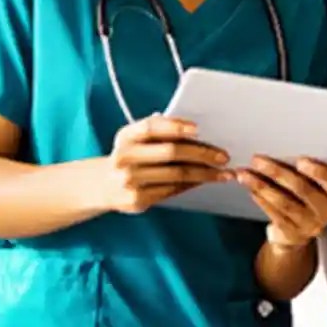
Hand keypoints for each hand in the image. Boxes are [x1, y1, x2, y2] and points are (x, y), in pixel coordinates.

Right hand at [102, 114, 233, 213]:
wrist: (103, 185)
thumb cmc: (131, 155)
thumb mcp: (137, 139)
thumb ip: (160, 131)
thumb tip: (196, 130)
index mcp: (126, 136)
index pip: (152, 127)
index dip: (176, 126)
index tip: (198, 129)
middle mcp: (125, 157)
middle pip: (171, 152)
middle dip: (202, 153)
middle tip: (223, 156)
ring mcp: (130, 180)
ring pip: (177, 174)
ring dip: (205, 173)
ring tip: (223, 173)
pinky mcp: (137, 200)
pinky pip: (173, 190)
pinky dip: (193, 185)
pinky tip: (205, 181)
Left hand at [236, 156, 326, 247]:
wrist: (304, 229)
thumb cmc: (311, 194)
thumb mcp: (319, 182)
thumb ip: (310, 169)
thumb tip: (280, 151)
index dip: (316, 171)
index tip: (300, 161)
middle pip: (302, 189)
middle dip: (277, 172)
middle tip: (257, 160)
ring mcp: (311, 225)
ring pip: (284, 202)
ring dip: (262, 186)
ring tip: (245, 175)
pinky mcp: (293, 233)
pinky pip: (274, 214)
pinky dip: (261, 200)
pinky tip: (251, 190)